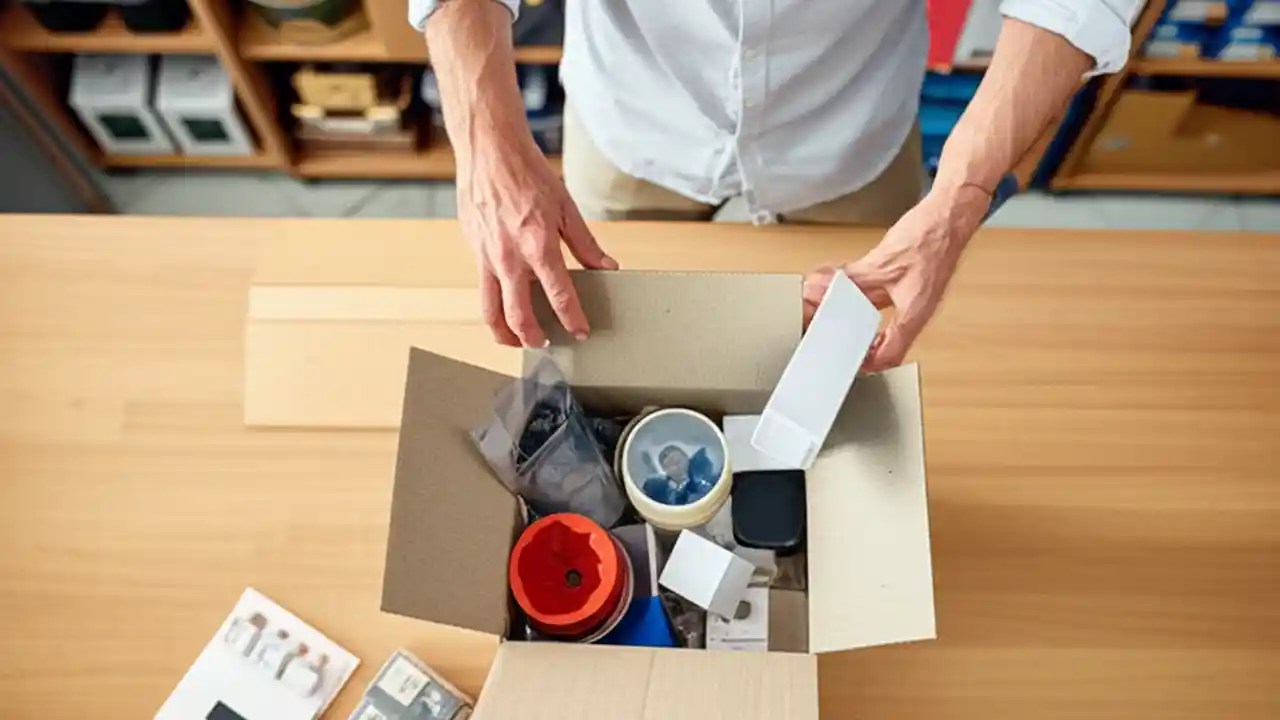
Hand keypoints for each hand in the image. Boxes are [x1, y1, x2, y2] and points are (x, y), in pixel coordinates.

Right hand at [459, 141, 617, 346]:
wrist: (489, 150)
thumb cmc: (527, 172)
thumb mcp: (566, 206)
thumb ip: (585, 243)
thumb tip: (606, 267)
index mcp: (538, 243)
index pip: (559, 294)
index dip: (573, 318)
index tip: (581, 331)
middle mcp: (509, 256)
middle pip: (518, 314)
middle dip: (534, 337)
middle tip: (547, 343)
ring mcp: (486, 255)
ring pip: (490, 310)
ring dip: (505, 333)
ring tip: (519, 340)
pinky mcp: (473, 250)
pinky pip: (482, 288)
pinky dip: (494, 304)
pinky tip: (506, 304)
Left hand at [803, 184, 987, 371]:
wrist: (950, 215)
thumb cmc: (930, 238)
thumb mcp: (883, 263)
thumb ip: (850, 279)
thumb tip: (823, 290)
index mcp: (913, 314)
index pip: (888, 355)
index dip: (866, 363)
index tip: (845, 361)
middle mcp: (912, 309)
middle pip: (877, 337)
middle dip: (850, 336)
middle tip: (826, 334)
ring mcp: (906, 294)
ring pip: (870, 311)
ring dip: (847, 310)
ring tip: (824, 307)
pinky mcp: (900, 277)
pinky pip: (870, 288)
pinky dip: (851, 287)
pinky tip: (835, 280)